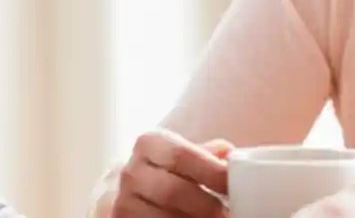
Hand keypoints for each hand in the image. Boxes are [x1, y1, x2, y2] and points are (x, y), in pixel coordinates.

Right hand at [110, 128, 230, 216]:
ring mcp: (124, 202)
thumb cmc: (164, 173)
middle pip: (173, 191)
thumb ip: (205, 154)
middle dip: (206, 206)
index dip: (210, 171)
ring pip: (164, 217)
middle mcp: (132, 173)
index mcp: (149, 144)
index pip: (180, 155)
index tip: (231, 184)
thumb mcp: (180, 156)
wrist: (126, 195)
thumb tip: (230, 154)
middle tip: (227, 214)